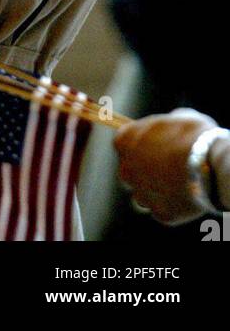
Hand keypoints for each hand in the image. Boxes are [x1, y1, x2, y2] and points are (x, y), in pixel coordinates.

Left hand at [114, 108, 217, 223]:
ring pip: (142, 195)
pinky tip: (186, 196)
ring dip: (155, 191)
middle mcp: (126, 169)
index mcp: (125, 140)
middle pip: (128, 171)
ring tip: (177, 184)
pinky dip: (172, 205)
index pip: (123, 142)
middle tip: (165, 168)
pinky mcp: (161, 213)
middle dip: (143, 171)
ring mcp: (142, 193)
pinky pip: (162, 210)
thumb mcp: (178, 118)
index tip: (152, 146)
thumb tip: (168, 130)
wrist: (209, 162)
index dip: (138, 144)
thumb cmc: (193, 134)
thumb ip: (164, 127)